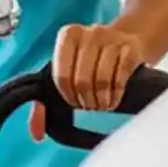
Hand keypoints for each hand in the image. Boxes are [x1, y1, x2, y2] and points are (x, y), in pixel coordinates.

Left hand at [29, 24, 144, 141]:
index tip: (73, 102)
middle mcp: (90, 33)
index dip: (67, 96)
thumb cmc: (91, 58)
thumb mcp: (67, 69)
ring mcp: (112, 39)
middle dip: (85, 101)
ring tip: (101, 105)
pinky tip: (113, 99)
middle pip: (82, 80)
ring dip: (101, 101)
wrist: (128, 38)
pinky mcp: (131, 48)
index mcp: (68, 35)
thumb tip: (36, 133)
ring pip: (102, 80)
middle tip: (89, 106)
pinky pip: (120, 78)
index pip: (61, 75)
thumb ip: (44, 102)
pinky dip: (115, 95)